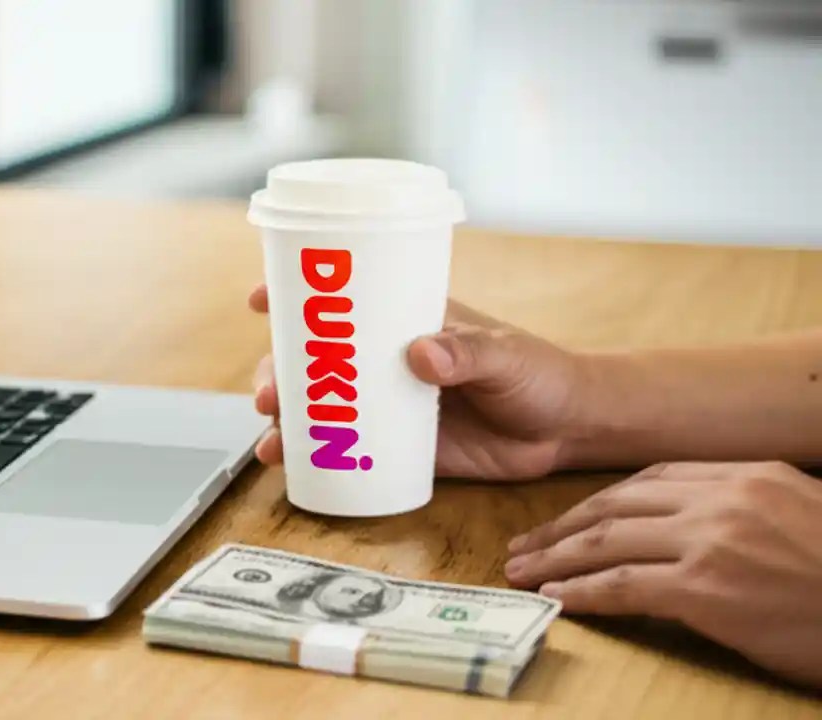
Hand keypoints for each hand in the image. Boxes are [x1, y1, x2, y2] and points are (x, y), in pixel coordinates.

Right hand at [248, 284, 588, 478]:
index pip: (343, 300)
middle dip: (277, 374)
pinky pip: (345, 454)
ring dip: (286, 421)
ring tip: (272, 441)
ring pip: (320, 409)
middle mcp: (384, 362)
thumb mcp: (504, 355)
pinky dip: (312, 461)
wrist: (567, 431)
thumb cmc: (539, 374)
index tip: (262, 300)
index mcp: (405, 322)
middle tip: (268, 396)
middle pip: (313, 361)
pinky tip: (289, 469)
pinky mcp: (398, 450)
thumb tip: (421, 353)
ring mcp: (387, 407)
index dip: (295, 296)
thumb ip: (468, 352)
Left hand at [506, 461, 821, 687]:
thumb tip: (692, 528)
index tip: (569, 518)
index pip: (651, 477)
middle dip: (563, 525)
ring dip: (556, 557)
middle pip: (617, 502)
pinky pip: (623, 586)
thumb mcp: (799, 518)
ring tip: (521, 571)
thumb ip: (744, 510)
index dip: (600, 500)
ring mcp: (711, 541)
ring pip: (609, 540)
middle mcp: (723, 498)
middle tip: (524, 544)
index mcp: (746, 474)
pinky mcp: (706, 590)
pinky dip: (582, 592)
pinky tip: (555, 599)